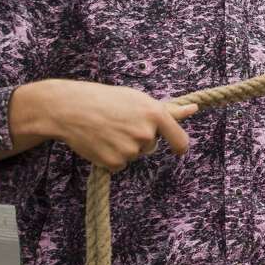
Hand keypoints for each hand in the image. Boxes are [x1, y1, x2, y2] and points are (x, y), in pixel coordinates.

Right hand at [41, 79, 199, 171]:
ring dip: (123, 147)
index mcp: (155, 114)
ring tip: (106, 130)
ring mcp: (130, 150)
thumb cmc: (106, 99)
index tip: (177, 150)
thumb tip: (194, 109)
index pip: (180, 141)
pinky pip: (119, 165)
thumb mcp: (138, 99)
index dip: (180, 147)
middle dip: (138, 138)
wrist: (70, 108)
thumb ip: (167, 110)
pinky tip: (100, 142)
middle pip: (151, 147)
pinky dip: (110, 157)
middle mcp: (146, 133)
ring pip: (134, 155)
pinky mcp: (114, 163)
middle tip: (119, 123)